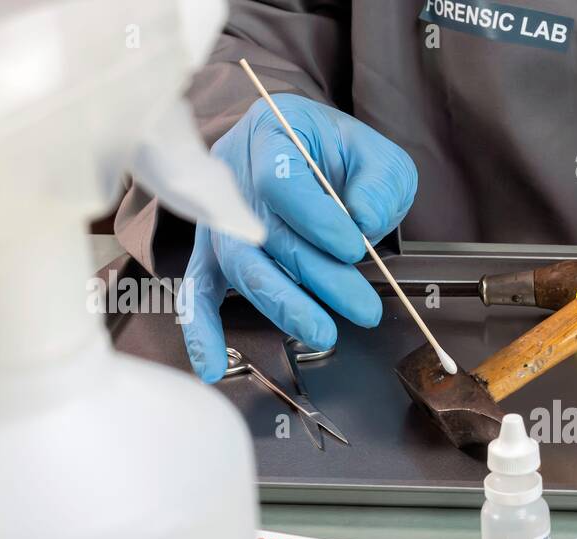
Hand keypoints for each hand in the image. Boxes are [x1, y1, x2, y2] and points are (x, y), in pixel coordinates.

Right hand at [178, 94, 416, 381]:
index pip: (280, 180)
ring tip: (324, 334)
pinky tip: (215, 365)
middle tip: (363, 309)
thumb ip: (378, 185)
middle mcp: (232, 174)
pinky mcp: (214, 253)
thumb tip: (362, 220)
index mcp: (272, 134)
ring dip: (283, 305)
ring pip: (239, 266)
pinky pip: (199, 291)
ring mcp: (219, 217)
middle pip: (262, 233)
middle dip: (316, 277)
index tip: (354, 247)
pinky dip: (203, 330)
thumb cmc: (342, 156)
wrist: (313, 155)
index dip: (316, 218)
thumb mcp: (377, 156)